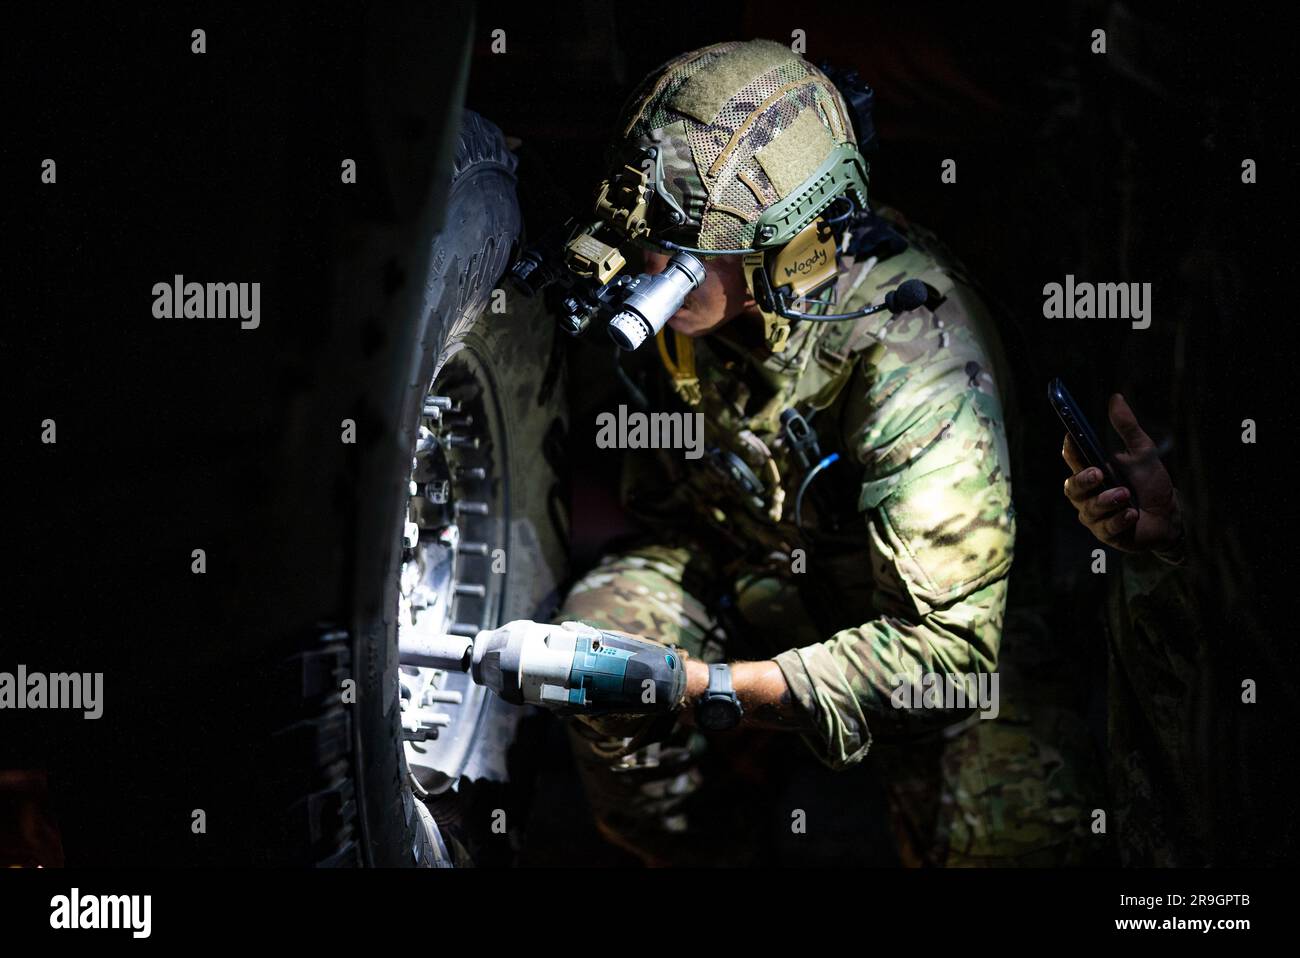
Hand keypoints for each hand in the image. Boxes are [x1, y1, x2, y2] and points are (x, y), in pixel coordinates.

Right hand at [1061, 393, 1182, 553]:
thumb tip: (1115, 397)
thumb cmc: (1151, 484)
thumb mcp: (1142, 452)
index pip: (1073, 459)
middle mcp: (1088, 495)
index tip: (1072, 437)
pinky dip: (1120, 519)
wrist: (1170, 515)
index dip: (1070, 448)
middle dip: (1083, 481)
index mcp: (1092, 472)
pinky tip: (1132, 514)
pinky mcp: (1107, 534)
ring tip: (1127, 496)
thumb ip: (1127, 428)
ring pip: (1089, 509)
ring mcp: (1095, 516)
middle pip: (1072, 488)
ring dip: (1107, 501)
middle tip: (1099, 474)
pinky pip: (1106, 528)